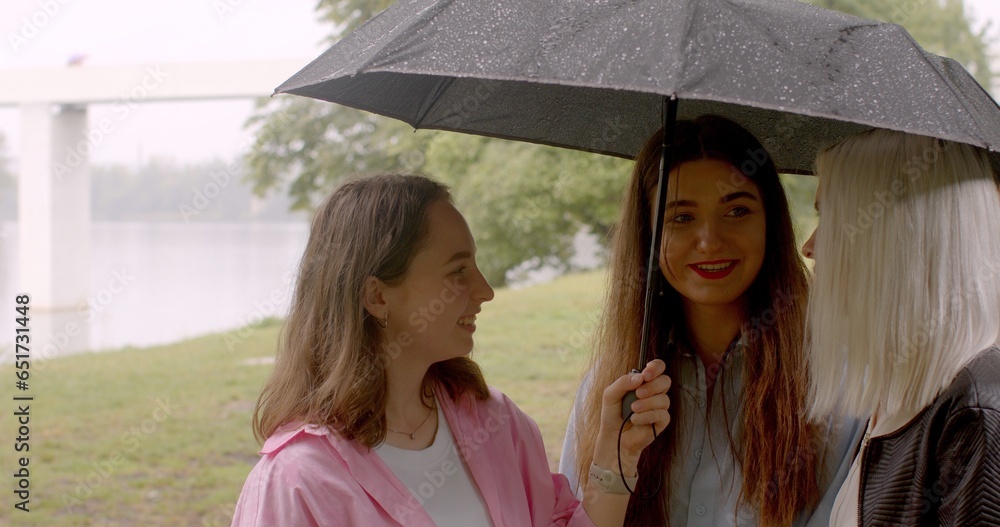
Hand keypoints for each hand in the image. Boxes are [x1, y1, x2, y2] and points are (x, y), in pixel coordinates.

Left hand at [593, 359, 670, 475]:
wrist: (613, 436)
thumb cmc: (612, 414)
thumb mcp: (610, 394)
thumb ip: (623, 382)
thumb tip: (640, 378)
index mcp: (643, 382)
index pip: (658, 368)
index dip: (655, 367)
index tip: (646, 374)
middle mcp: (653, 393)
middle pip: (665, 381)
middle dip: (652, 386)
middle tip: (638, 393)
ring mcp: (659, 407)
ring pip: (664, 399)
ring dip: (647, 403)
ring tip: (633, 409)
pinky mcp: (661, 422)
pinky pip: (662, 414)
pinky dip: (647, 416)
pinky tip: (635, 419)